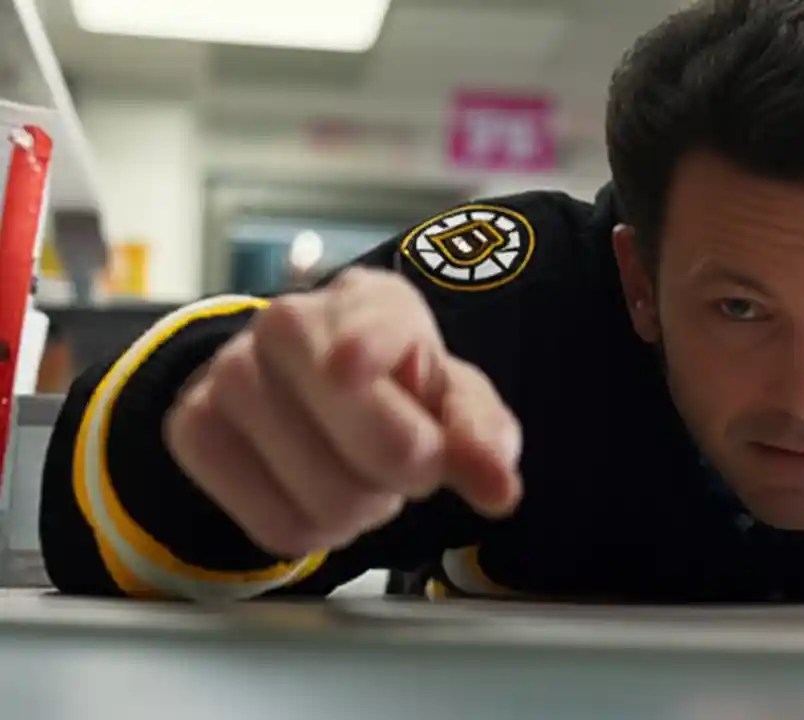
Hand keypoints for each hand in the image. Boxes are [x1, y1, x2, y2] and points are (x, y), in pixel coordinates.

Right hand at [164, 267, 522, 558]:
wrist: (303, 381)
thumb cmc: (394, 384)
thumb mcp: (452, 397)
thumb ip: (483, 437)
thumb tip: (501, 489)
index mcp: (372, 303)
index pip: (371, 326)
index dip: (365, 348)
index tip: (348, 365)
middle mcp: (288, 323)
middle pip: (375, 446)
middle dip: (409, 476)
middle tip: (407, 462)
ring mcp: (228, 372)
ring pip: (328, 503)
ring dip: (361, 509)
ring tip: (354, 469)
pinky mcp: (189, 426)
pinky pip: (276, 529)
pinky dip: (310, 530)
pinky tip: (310, 487)